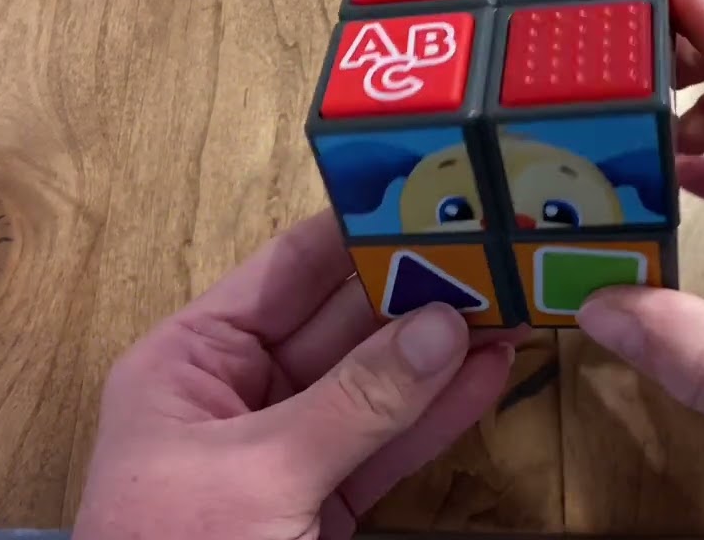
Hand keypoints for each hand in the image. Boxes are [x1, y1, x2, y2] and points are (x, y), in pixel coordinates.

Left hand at [72, 211, 521, 539]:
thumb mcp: (260, 475)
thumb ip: (356, 401)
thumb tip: (442, 327)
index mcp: (191, 360)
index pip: (285, 273)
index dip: (356, 234)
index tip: (429, 201)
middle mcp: (239, 392)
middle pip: (342, 325)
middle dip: (415, 293)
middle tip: (493, 256)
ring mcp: (287, 449)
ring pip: (376, 386)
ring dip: (441, 353)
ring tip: (512, 307)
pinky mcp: (326, 502)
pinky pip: (388, 445)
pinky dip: (438, 417)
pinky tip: (490, 376)